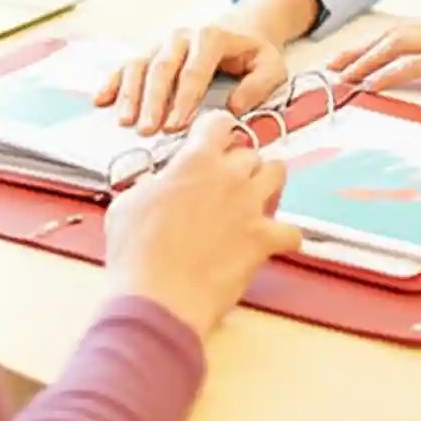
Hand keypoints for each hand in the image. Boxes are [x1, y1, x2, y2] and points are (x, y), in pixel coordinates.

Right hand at [95, 23, 287, 135]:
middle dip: (153, 101)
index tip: (177, 125)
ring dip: (130, 94)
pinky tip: (101, 101)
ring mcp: (161, 43)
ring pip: (139, 66)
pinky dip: (112, 82)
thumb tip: (233, 108)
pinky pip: (126, 65)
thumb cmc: (254, 55)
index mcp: (211, 37)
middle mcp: (182, 36)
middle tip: (147, 130)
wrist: (241, 30)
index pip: (195, 70)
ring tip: (125, 122)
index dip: (184, 98)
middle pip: (162, 68)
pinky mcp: (149, 52)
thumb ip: (258, 86)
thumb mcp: (271, 67)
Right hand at [104, 111, 302, 336]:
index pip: (218, 123)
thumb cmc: (135, 251)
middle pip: (249, 152)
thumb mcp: (128, 203)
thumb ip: (152, 185)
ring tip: (253, 199)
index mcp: (195, 161)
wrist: (158, 296)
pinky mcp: (264, 240)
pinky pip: (292, 231)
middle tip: (224, 182)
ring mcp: (251, 207)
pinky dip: (284, 236)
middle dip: (238, 165)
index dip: (215, 131)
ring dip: (267, 183)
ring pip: (278, 173)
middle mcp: (229, 176)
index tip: (211, 141)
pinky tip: (270, 242)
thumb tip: (160, 187)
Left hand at [329, 11, 420, 102]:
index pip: (403, 31)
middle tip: (332, 70)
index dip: (371, 45)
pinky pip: (417, 64)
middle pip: (392, 34)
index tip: (347, 61)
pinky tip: (373, 85)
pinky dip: (390, 73)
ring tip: (344, 79)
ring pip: (398, 44)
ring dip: (366, 62)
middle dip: (358, 51)